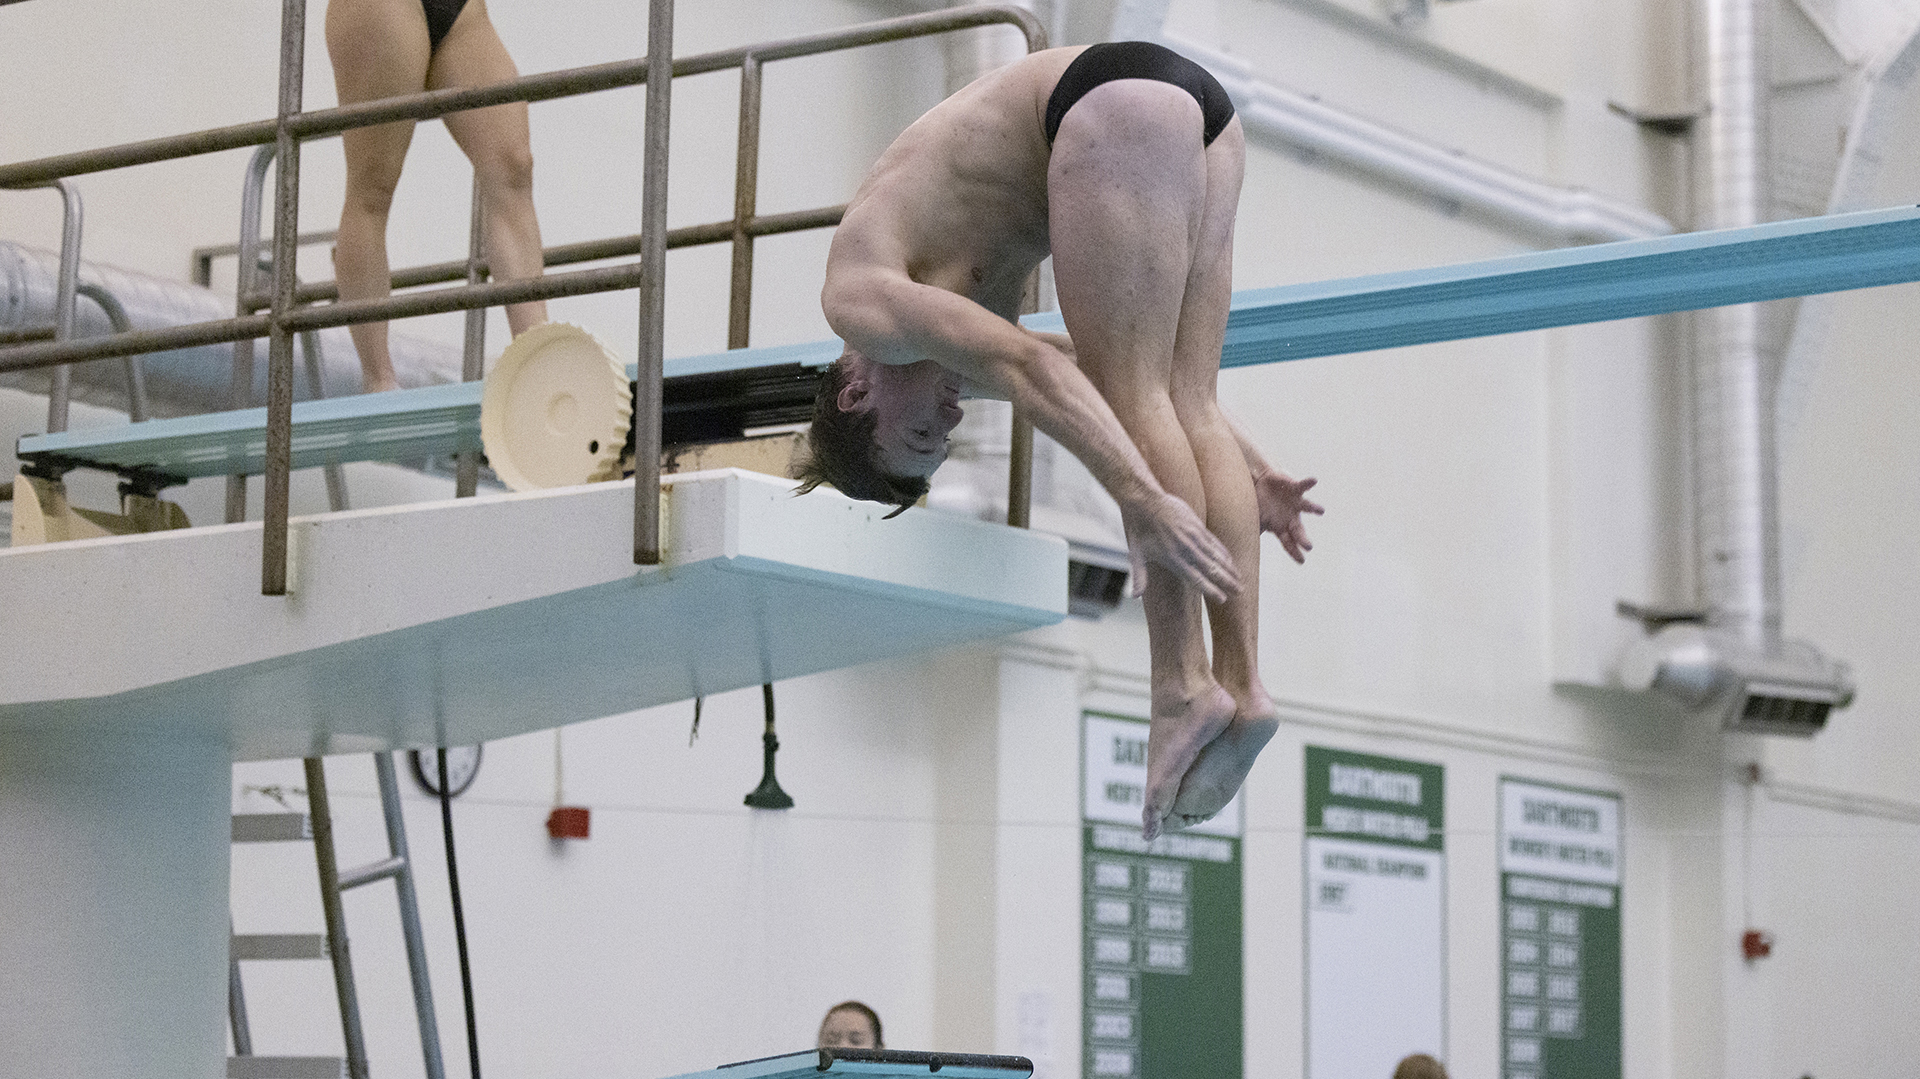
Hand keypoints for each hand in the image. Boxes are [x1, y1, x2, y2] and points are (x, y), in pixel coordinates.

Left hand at [1121, 491, 1241, 602]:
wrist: (1145, 500)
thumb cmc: (1138, 529)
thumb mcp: (1136, 554)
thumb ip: (1139, 576)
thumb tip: (1134, 596)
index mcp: (1173, 558)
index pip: (1197, 578)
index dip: (1211, 589)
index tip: (1224, 599)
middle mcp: (1187, 549)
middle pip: (1212, 569)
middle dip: (1227, 581)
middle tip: (1240, 592)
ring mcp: (1194, 536)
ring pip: (1217, 556)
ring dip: (1230, 568)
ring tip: (1241, 580)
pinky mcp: (1197, 526)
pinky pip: (1215, 542)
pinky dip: (1224, 553)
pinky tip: (1231, 560)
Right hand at [1253, 470, 1322, 563]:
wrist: (1262, 483)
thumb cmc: (1260, 504)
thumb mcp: (1255, 521)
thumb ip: (1251, 535)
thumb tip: (1241, 551)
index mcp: (1282, 527)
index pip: (1288, 543)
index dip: (1294, 552)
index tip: (1302, 561)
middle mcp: (1291, 517)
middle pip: (1298, 530)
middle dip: (1303, 539)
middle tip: (1308, 547)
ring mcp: (1295, 503)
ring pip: (1306, 507)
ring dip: (1314, 508)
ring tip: (1321, 511)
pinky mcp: (1295, 488)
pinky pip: (1303, 485)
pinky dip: (1309, 483)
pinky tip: (1315, 480)